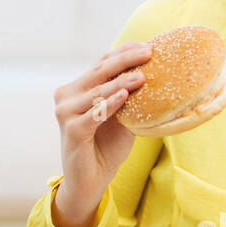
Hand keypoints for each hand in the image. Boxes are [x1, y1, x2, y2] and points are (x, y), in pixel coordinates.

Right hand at [51, 40, 153, 226]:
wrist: (91, 180)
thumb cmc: (106, 147)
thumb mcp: (122, 117)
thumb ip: (130, 97)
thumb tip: (159, 78)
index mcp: (79, 88)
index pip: (102, 63)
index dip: (124, 52)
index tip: (148, 46)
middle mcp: (68, 95)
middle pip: (99, 71)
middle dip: (125, 60)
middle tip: (148, 52)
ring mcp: (66, 112)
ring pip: (97, 92)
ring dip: (121, 82)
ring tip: (141, 76)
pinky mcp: (71, 130)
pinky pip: (94, 114)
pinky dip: (110, 104)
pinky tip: (124, 96)